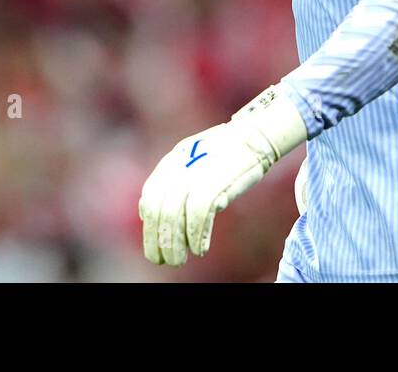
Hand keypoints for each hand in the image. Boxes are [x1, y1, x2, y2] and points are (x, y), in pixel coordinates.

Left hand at [139, 85, 307, 265]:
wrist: (253, 136)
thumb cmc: (224, 153)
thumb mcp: (188, 161)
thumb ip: (167, 184)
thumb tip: (144, 210)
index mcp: (170, 164)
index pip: (150, 201)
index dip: (150, 229)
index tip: (156, 248)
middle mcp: (177, 169)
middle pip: (159, 212)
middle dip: (160, 241)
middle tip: (168, 261)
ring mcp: (194, 175)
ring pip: (174, 217)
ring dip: (176, 244)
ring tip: (181, 259)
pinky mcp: (214, 182)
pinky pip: (199, 216)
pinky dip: (197, 236)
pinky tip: (200, 249)